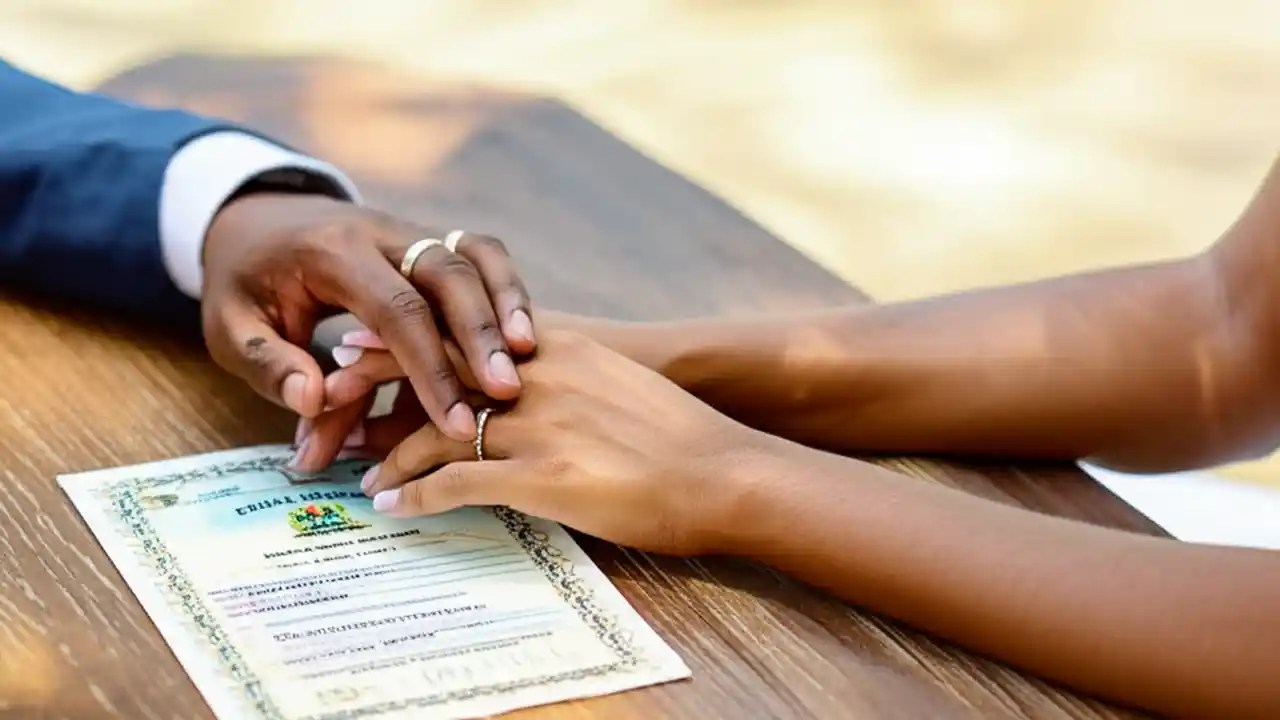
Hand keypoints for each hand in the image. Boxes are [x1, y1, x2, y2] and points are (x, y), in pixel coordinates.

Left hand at [201, 193, 535, 446]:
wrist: (252, 220)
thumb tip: (312, 403)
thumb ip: (268, 365)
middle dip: (482, 332)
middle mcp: (380, 231)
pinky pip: (479, 254)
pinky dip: (506, 288)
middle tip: (507, 389)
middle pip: (449, 271)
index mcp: (330, 252)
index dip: (429, 368)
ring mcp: (410, 231)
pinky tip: (523, 333)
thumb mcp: (229, 327)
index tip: (453, 422)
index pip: (395, 308)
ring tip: (530, 353)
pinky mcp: (428, 242)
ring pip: (475, 253)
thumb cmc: (244, 284)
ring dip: (507, 301)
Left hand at [346, 331, 764, 555]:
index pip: (460, 329)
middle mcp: (538, 376)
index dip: (403, 337)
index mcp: (558, 346)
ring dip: (385, 452)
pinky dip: (414, 493)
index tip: (360, 344)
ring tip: (354, 471)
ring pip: (434, 428)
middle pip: (432, 368)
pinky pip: (456, 482)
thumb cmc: (682, 434)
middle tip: (328, 397)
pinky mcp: (543, 477)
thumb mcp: (618, 381)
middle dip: (374, 383)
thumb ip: (569, 372)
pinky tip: (392, 506)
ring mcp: (538, 425)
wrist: (727, 471)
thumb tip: (528, 380)